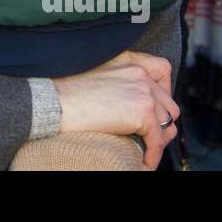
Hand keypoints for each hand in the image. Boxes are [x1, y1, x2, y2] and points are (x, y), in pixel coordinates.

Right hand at [51, 50, 179, 170]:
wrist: (54, 100)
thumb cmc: (62, 88)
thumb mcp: (95, 70)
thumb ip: (116, 77)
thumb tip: (126, 101)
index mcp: (128, 59)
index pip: (162, 69)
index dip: (163, 90)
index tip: (155, 104)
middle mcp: (139, 72)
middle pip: (168, 101)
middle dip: (162, 120)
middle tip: (151, 135)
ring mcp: (143, 92)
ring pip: (166, 122)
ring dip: (158, 138)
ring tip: (147, 150)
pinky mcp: (143, 113)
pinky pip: (157, 140)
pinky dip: (152, 154)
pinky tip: (144, 162)